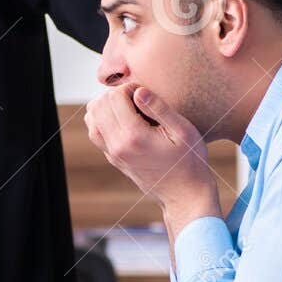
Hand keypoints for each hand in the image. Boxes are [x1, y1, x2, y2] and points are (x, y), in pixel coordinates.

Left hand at [84, 86, 219, 236]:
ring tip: (129, 107)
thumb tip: (138, 91)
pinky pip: (95, 133)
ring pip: (91, 119)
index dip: (130, 87)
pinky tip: (124, 119)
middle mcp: (118, 146)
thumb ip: (159, 108)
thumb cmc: (189, 160)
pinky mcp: (113, 158)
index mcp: (134, 136)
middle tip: (138, 99)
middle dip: (115, 95)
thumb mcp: (183, 131)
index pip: (115, 97)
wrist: (184, 194)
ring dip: (106, 106)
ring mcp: (113, 154)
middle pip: (98, 106)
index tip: (146, 94)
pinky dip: (103, 120)